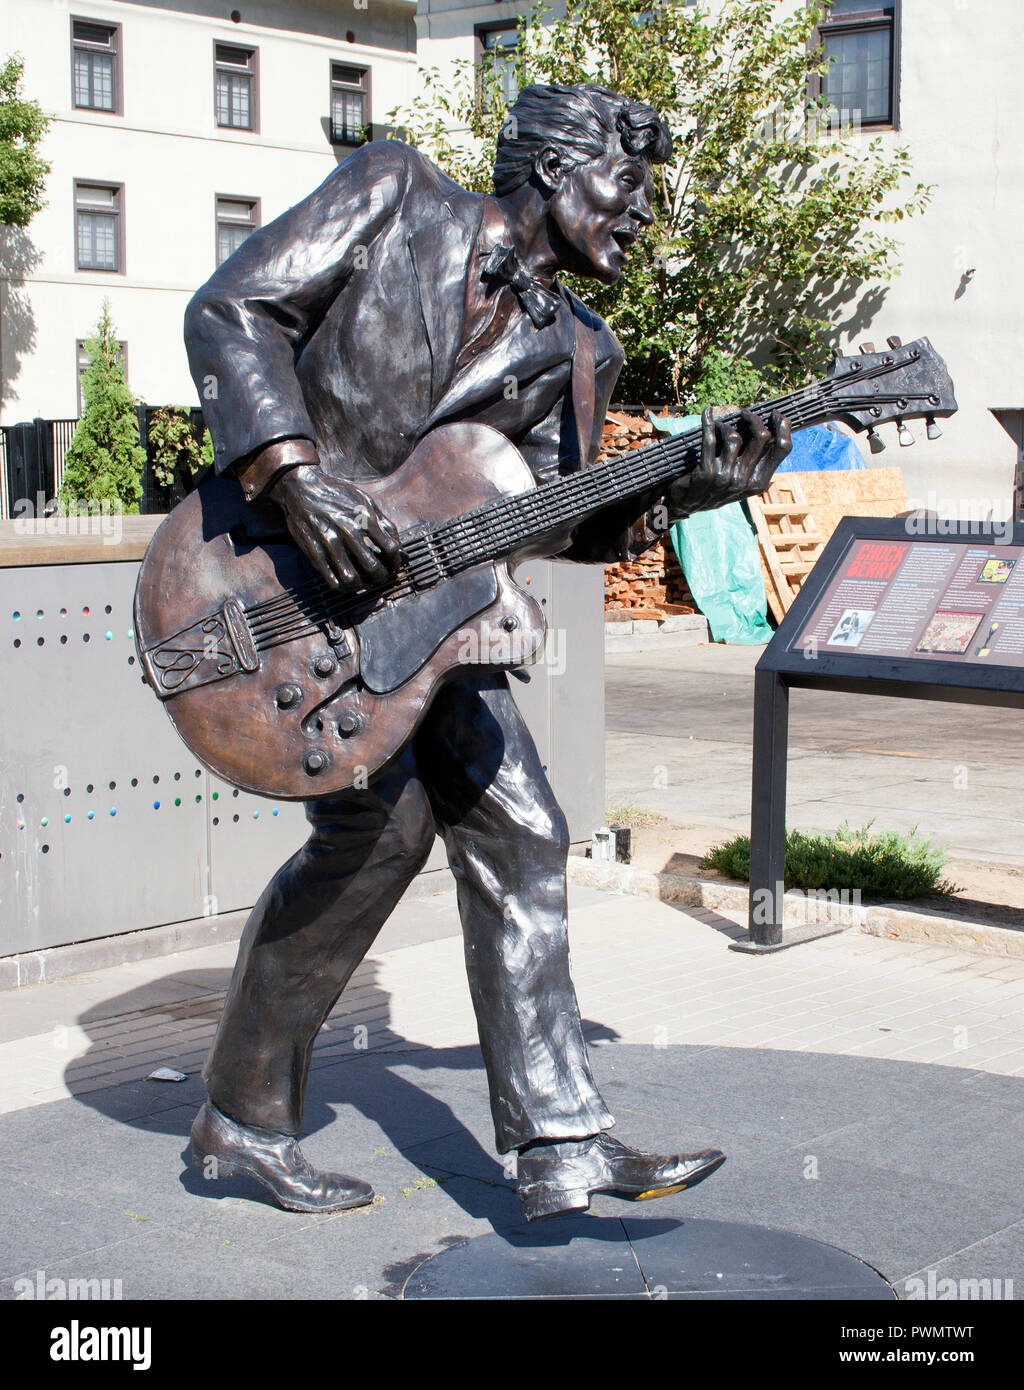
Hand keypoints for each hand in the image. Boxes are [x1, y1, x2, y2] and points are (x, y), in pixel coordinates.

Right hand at [270, 463, 401, 591]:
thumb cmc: (337, 495)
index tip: (394, 564)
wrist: (301, 488)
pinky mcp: (314, 551)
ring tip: (366, 583)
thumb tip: (400, 548)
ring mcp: (329, 542)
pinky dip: (343, 587)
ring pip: (351, 577)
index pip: (390, 548)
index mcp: (364, 517)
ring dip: (363, 585)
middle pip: (373, 566)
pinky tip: (348, 584)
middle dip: (382, 577)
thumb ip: (384, 523)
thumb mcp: (365, 501)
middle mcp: (347, 530)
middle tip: (381, 577)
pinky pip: (331, 579)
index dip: (396, 561)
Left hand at [666, 408, 791, 519]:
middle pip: (762, 437)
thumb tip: (769, 429)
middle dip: (754, 419)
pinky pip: (710, 440)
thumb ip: (756, 462)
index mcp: (758, 482)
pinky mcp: (706, 472)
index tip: (775, 414)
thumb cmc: (717, 488)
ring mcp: (725, 477)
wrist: (688, 504)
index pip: (782, 448)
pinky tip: (707, 414)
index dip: (783, 426)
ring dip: (726, 425)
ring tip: (720, 425)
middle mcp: (744, 481)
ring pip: (734, 437)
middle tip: (745, 414)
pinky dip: (708, 422)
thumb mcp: (742, 481)